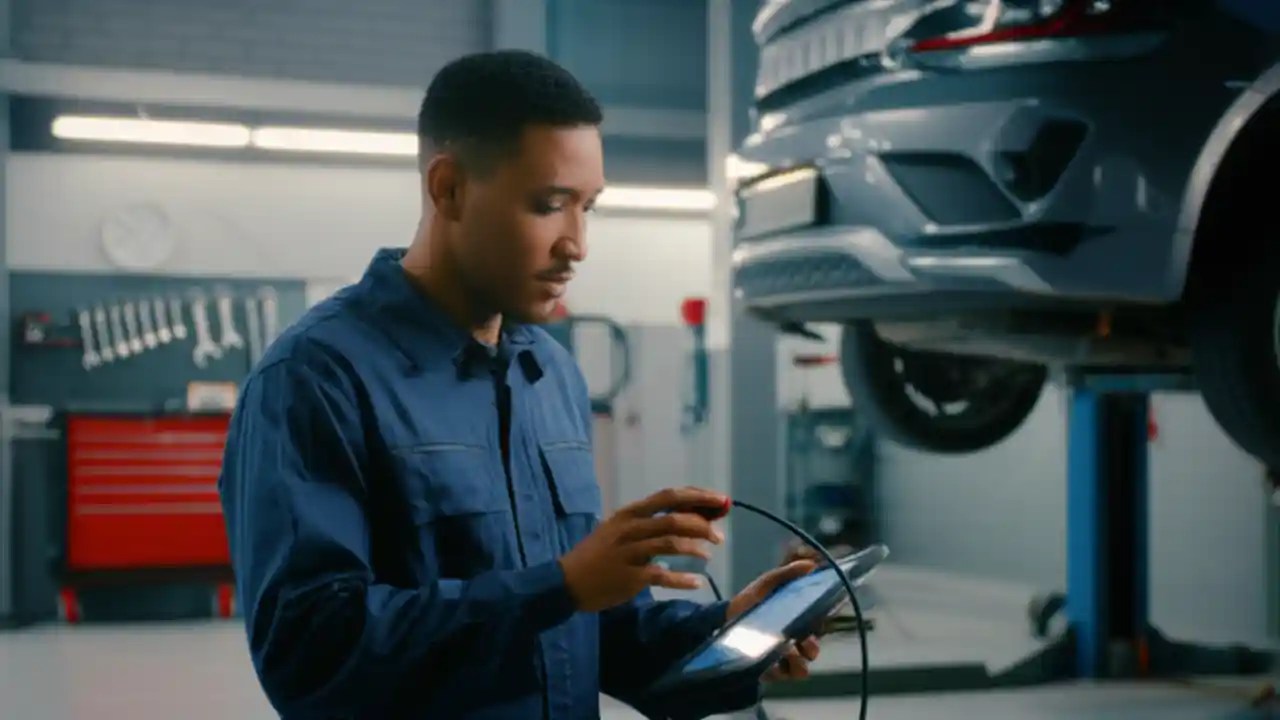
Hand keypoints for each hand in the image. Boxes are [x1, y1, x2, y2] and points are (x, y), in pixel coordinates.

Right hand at [558, 487, 727, 611]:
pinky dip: (682, 579)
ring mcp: (628, 553)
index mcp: (630, 513)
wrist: (567, 581)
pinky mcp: (629, 577)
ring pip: (670, 544)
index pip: (668, 496)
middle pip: (673, 519)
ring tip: (708, 556)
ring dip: (695, 549)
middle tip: (719, 536)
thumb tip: (691, 517)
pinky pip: (662, 575)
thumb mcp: (619, 530)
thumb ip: (650, 524)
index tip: (720, 500)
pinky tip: (696, 583)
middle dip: (702, 524)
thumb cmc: (599, 554)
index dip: (697, 496)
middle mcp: (630, 529)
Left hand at [726, 559, 822, 681]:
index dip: (820, 625)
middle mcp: (795, 644)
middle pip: (814, 651)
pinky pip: (784, 677)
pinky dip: (781, 669)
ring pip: (803, 668)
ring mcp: (783, 661)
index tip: (815, 619)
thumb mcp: (768, 583)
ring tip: (784, 650)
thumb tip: (811, 565)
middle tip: (801, 638)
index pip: (819, 628)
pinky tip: (772, 660)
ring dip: (796, 660)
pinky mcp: (771, 673)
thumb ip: (787, 573)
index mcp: (799, 623)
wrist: (724, 618)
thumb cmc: (751, 601)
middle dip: (810, 646)